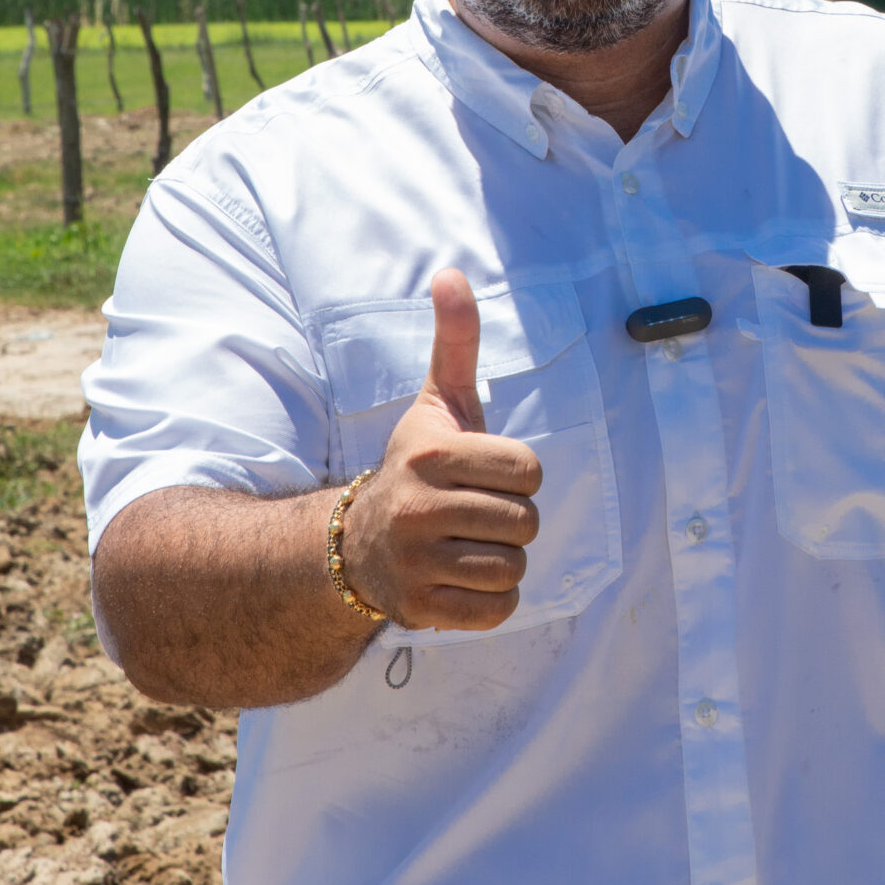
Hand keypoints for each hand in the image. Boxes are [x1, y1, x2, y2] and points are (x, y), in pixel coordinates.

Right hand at [339, 269, 543, 630]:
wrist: (354, 544)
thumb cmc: (416, 466)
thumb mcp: (438, 403)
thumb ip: (456, 341)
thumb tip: (452, 272)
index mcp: (432, 454)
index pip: (530, 470)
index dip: (519, 475)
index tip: (485, 476)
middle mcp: (418, 508)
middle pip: (527, 522)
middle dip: (512, 521)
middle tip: (475, 515)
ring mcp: (416, 562)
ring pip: (514, 568)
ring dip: (502, 561)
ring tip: (467, 546)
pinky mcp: (419, 609)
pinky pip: (498, 611)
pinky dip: (492, 602)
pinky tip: (462, 579)